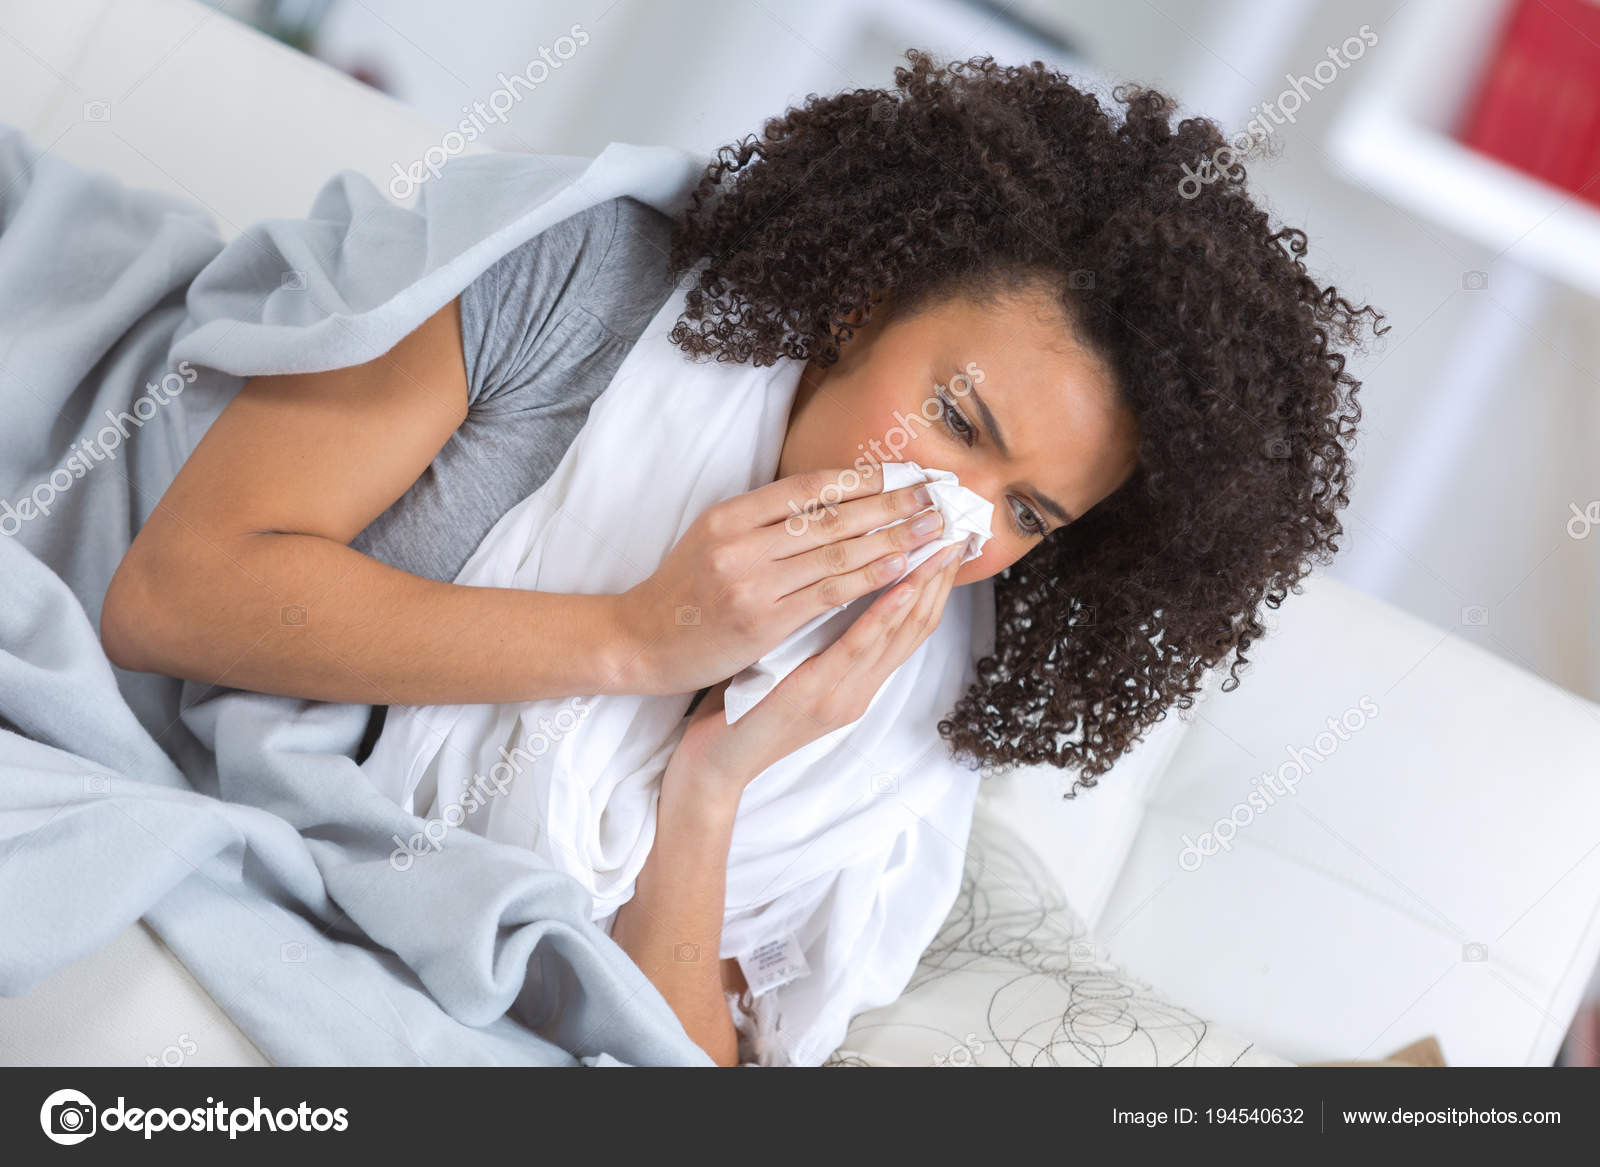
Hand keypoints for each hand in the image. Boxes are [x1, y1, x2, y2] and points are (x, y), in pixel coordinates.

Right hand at [613, 468, 946, 695]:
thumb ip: (764, 519)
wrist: (639, 641)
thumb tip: (830, 499)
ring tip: (932, 528)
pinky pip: (826, 593)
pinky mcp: (762, 621)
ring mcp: (751, 582)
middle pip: (831, 515)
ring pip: (836, 552)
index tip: (904, 472)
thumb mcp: (713, 537)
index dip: (862, 478)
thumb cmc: (683, 590)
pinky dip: (868, 577)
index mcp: (730, 514)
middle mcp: (741, 542)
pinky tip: (900, 566)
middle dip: (891, 504)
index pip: (809, 486)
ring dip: (892, 538)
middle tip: (936, 493)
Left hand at [661, 542, 963, 801]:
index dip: (934, 581)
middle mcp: (858, 689)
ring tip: (941, 545)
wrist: (713, 767)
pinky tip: (898, 588)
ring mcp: (839, 695)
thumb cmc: (742, 710)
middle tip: (959, 528)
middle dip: (939, 575)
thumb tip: (835, 582)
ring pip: (896, 635)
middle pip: (915, 626)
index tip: (947, 537)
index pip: (910, 625)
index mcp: (855, 680)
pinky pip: (854, 651)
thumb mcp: (790, 667)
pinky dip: (881, 618)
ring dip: (923, 586)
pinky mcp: (812, 698)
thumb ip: (820, 634)